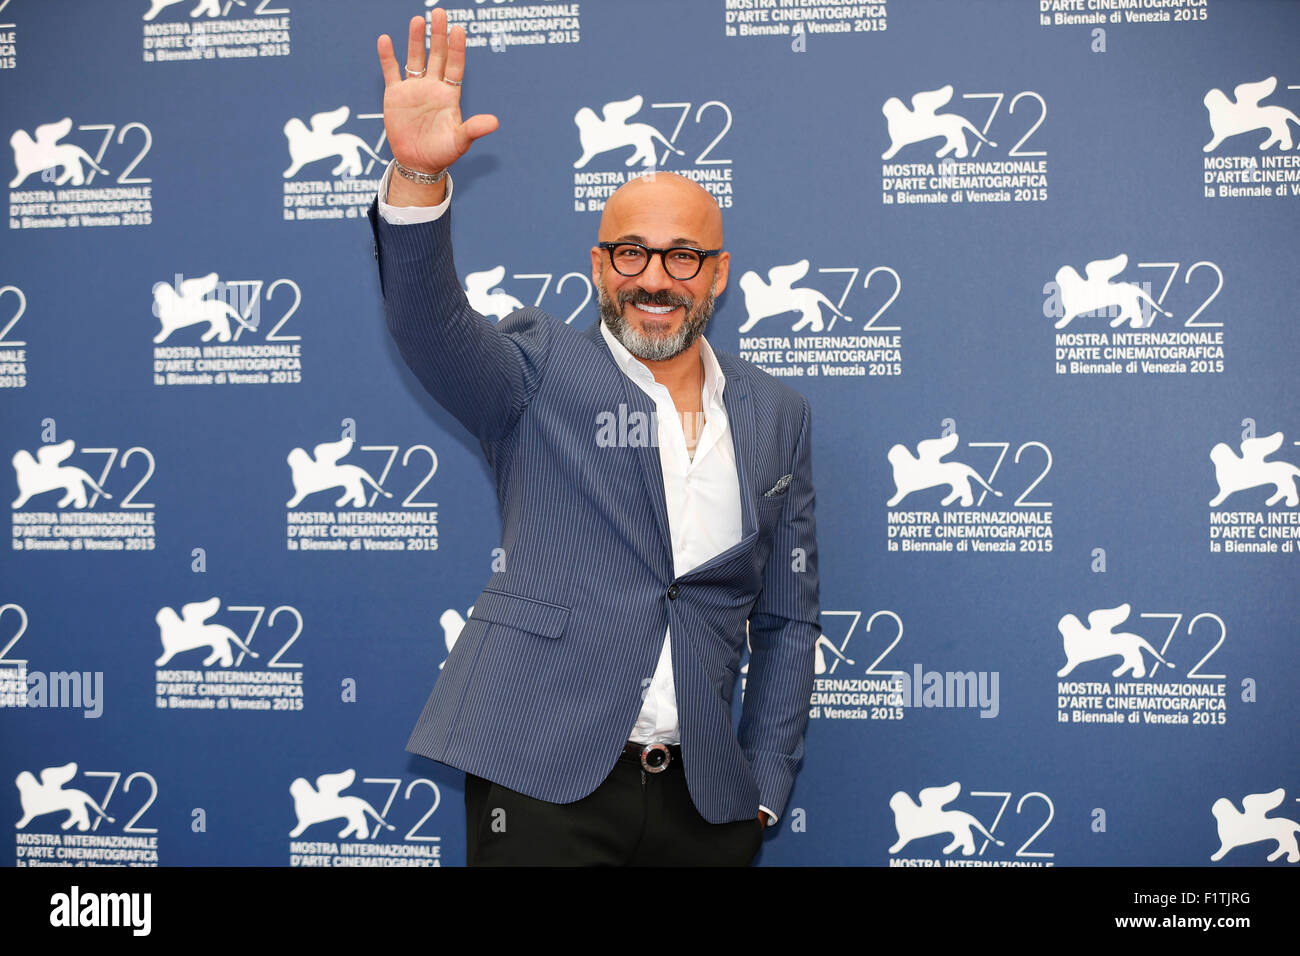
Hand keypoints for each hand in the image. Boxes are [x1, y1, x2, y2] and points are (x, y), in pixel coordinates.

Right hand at [376, 12, 497, 177]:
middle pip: (436, 56)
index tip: (458, 29)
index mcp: (449, 95)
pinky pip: (391, 72)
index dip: (456, 49)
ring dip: (415, 40)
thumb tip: (495, 122)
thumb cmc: (442, 153)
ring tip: (417, 20)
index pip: (455, 66)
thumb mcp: (460, 142)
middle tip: (439, 13)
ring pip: (415, 58)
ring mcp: (413, 89)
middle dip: (437, 35)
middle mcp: (432, 87)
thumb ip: (474, 129)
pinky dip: (387, 57)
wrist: (418, 163)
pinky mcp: (395, 95)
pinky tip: (386, 39)